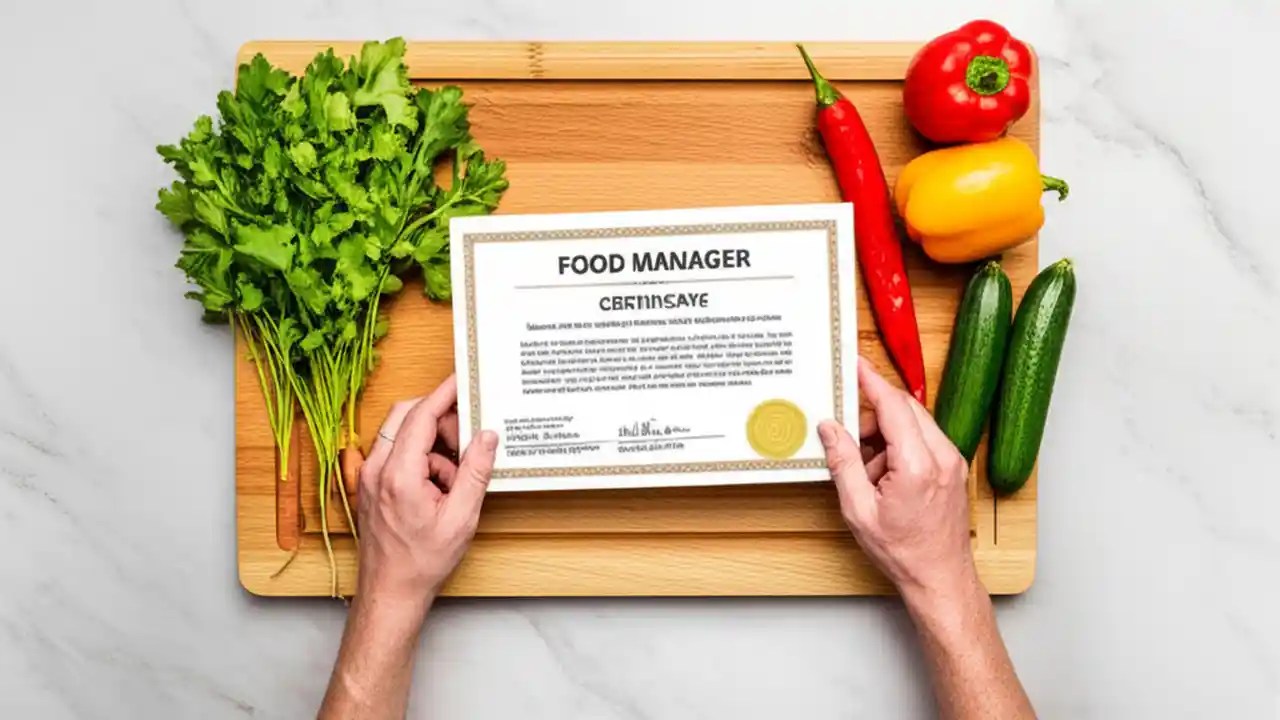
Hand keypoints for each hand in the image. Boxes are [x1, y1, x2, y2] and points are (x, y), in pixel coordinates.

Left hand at [354, 375, 498, 618]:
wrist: (390, 592)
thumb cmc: (421, 562)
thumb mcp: (461, 518)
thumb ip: (475, 472)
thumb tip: (487, 437)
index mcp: (398, 475)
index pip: (421, 416)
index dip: (444, 394)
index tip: (462, 381)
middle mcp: (376, 469)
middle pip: (407, 417)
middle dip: (440, 421)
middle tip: (467, 441)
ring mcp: (369, 476)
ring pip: (402, 435)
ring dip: (432, 446)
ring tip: (453, 481)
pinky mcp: (369, 484)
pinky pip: (396, 454)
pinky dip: (421, 460)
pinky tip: (438, 490)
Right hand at [818, 359, 975, 603]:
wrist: (940, 579)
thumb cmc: (903, 552)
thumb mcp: (858, 510)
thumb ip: (843, 462)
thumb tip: (830, 428)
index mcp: (917, 465)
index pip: (893, 405)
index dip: (871, 381)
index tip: (855, 363)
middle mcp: (942, 456)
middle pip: (904, 409)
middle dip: (872, 415)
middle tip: (848, 436)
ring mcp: (952, 461)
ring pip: (913, 423)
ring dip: (885, 435)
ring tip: (867, 472)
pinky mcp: (953, 467)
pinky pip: (923, 439)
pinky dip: (899, 447)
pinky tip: (883, 476)